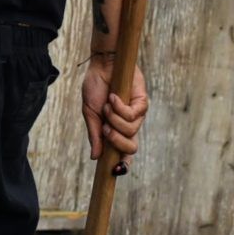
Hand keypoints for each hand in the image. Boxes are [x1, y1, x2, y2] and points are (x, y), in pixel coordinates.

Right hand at [83, 56, 148, 170]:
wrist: (102, 64)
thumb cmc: (95, 87)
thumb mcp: (90, 113)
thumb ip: (94, 135)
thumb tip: (95, 158)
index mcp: (116, 130)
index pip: (124, 153)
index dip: (123, 165)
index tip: (116, 170)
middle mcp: (129, 125)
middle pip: (131, 148)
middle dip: (116, 141)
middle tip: (105, 129)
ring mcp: (137, 115)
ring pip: (130, 131)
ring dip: (114, 119)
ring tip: (107, 105)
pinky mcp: (143, 103)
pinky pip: (133, 115)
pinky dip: (120, 107)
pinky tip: (114, 96)